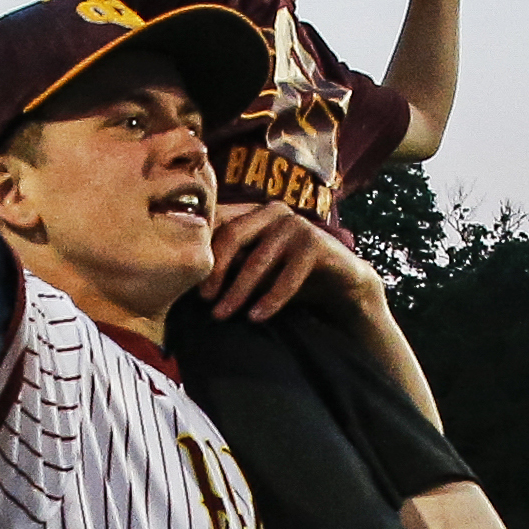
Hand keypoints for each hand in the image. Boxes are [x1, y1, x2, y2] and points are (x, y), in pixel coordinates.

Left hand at [200, 200, 387, 322]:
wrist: (342, 284)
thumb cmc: (289, 277)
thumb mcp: (256, 270)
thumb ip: (230, 266)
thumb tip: (186, 281)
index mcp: (254, 213)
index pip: (218, 225)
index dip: (202, 253)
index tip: (186, 286)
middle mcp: (273, 212)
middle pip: (233, 236)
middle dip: (216, 270)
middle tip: (204, 301)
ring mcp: (296, 224)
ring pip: (258, 259)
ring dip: (238, 290)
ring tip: (223, 315)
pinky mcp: (316, 242)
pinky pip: (288, 275)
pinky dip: (271, 298)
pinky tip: (257, 317)